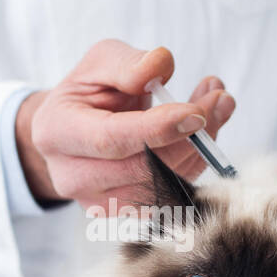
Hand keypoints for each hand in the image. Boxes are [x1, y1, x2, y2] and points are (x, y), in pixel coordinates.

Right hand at [15, 39, 235, 211]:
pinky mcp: (123, 214)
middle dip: (189, 137)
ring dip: (199, 149)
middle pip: (142, 169)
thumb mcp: (101, 62)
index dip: (157, 129)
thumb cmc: (88, 93)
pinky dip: (193, 165)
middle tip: (220, 99)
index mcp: (57, 133)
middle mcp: (72, 177)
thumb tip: (161, 67)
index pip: (111, 140)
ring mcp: (97, 203)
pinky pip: (169, 196)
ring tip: (216, 107)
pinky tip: (202, 134)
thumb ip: (129, 63)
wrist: (73, 131)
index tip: (196, 112)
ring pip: (162, 187)